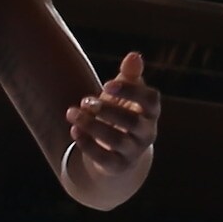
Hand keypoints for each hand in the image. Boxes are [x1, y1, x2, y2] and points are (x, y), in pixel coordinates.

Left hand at [64, 51, 158, 180]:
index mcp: (151, 112)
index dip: (131, 91)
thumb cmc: (121, 113)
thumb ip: (129, 75)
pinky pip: (104, 158)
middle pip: (132, 121)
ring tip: (71, 112)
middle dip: (106, 109)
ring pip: (116, 139)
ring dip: (91, 124)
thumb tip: (134, 55)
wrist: (117, 151)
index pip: (150, 100)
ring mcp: (134, 151)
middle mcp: (147, 133)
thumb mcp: (125, 94)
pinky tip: (73, 129)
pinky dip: (87, 144)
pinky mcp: (117, 166)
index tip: (106, 84)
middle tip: (85, 100)